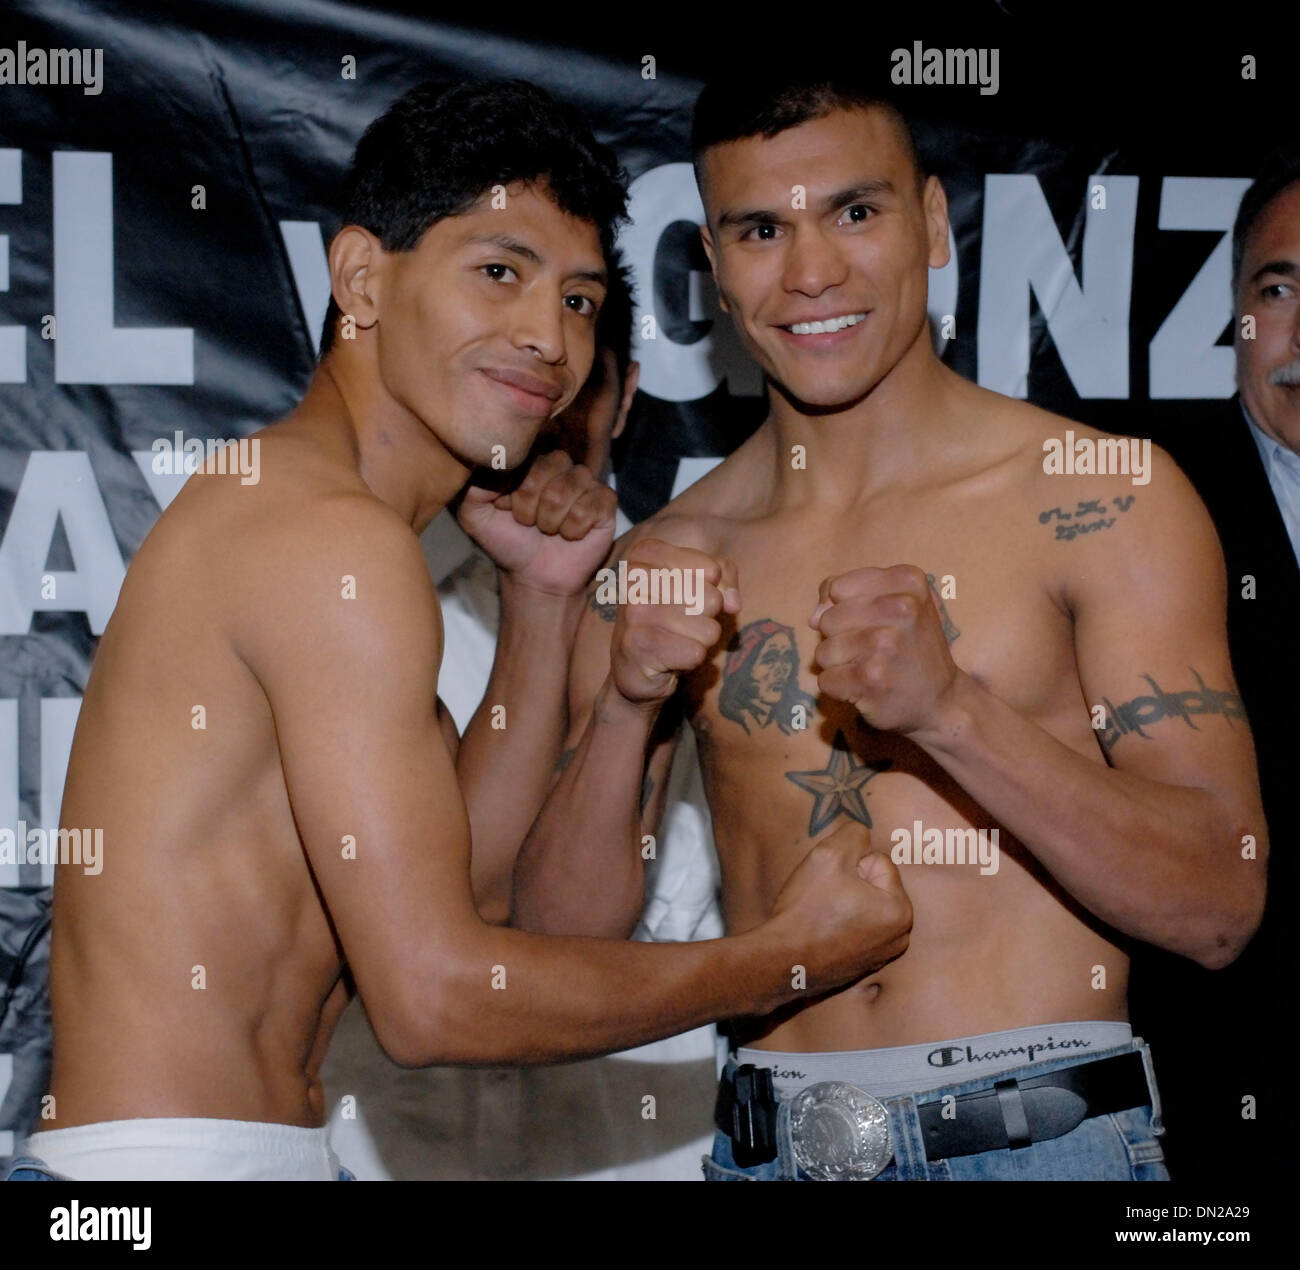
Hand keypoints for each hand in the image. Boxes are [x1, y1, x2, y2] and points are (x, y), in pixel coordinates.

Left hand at [456, 450, 616, 597]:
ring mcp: (585, 482)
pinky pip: (589, 506)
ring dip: (551, 520)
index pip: (524, 456)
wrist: (533, 576)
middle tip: (529, 523)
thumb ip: (474, 486)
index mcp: (530, 461)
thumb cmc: (507, 542)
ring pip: (567, 489)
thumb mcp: (475, 515)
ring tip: (548, 530)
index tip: (506, 509)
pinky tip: (570, 535)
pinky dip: (573, 529)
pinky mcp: (605, 502)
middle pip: (548, 468)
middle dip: (530, 505)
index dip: (513, 489)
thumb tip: (496, 466)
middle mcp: (560, 466)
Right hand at [609, 538, 739, 706]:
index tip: (690, 597)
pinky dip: (691, 659)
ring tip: (676, 639)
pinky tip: (670, 658)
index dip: (713, 590)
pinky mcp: (637, 645)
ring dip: (699, 640)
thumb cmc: (671, 617)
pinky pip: (695, 653)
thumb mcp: (702, 584)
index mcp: (645, 555)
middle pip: (711, 599)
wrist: (635, 665)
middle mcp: (634, 579)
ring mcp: (633, 612)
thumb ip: (726, 577)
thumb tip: (731, 603)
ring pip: (707, 628)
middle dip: (706, 618)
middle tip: (681, 623)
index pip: (712, 570)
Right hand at [767, 822, 911, 993]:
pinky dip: (838, 925)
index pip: (877, 862)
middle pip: (873, 885)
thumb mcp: (830, 854)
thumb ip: (854, 833)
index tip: (830, 882)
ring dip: (843, 903)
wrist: (782, 960)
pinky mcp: (862, 966)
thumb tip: (862, 835)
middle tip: (824, 897)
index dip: (848, 864)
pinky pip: (853, 929)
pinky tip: (820, 931)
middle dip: (849, 883)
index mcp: (900, 910)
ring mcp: (880, 955)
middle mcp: (899, 937)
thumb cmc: (808, 908)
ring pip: (862, 906)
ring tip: (821, 915)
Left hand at [810, 564, 959, 733]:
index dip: (843, 607)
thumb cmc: (910, 646)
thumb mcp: (895, 602)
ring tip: (870, 668)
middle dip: (840, 638)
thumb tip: (814, 617)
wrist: (941, 701)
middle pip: (827, 619)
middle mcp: (902, 608)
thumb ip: (847, 594)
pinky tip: (866, 687)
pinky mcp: (871, 679)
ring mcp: (885, 645)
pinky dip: (839, 688)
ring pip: (823, 651)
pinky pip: (825, 679)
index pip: (836, 587)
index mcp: (908, 582)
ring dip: (839, 665)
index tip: (873, 621)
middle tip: (873, 649)